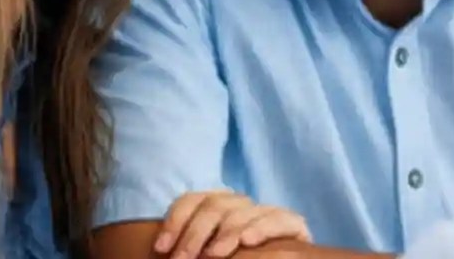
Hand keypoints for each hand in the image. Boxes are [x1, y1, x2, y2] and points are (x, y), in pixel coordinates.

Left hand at [153, 189, 310, 258]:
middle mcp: (239, 206)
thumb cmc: (233, 258)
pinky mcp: (292, 223)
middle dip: (195, 233)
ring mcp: (265, 212)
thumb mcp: (205, 253)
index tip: (161, 248)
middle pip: (214, 205)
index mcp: (215, 209)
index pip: (191, 200)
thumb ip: (189, 251)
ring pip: (242, 212)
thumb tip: (163, 252)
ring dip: (226, 233)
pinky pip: (278, 219)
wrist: (278, 258)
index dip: (175, 221)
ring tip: (214, 255)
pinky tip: (248, 241)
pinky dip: (262, 228)